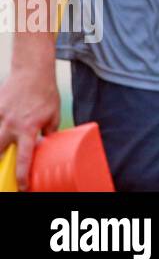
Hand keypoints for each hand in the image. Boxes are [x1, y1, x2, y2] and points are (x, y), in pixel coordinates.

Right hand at [0, 67, 60, 190]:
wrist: (33, 70)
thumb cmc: (46, 93)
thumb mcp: (53, 114)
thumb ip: (49, 131)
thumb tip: (48, 145)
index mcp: (28, 129)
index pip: (23, 158)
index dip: (22, 176)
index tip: (23, 188)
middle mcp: (11, 125)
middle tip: (4, 173)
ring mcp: (0, 116)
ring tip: (0, 152)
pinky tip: (2, 128)